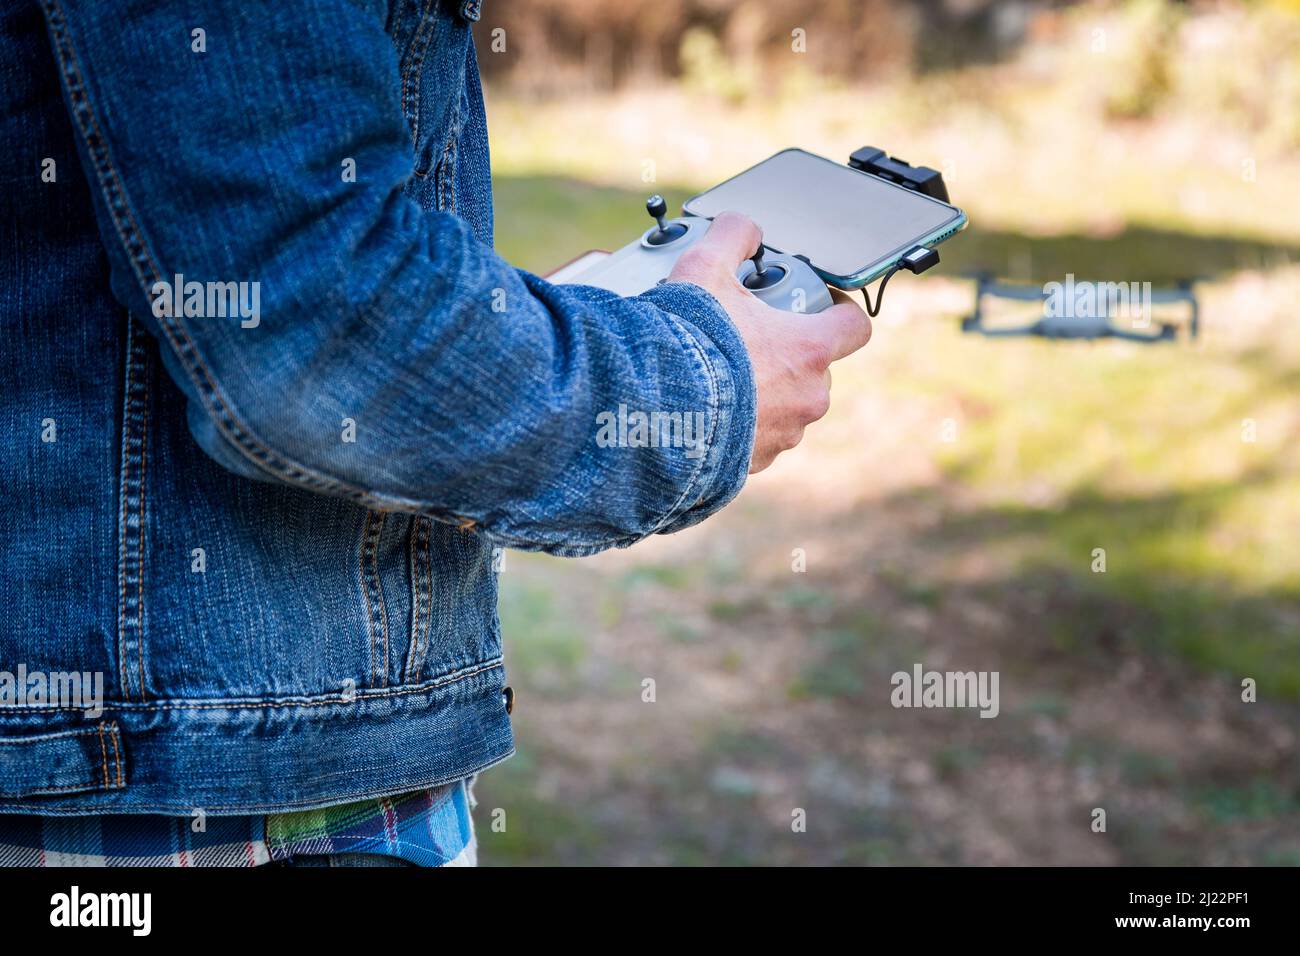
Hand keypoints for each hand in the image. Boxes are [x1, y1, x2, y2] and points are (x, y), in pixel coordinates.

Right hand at [667, 212, 871, 472]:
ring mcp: (782, 437)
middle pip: (816, 370)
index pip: (854, 328)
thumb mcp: (704, 270)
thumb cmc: (687, 344)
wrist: (651, 414)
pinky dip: (738, 427)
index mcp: (807, 352)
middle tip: (751, 337)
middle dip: (788, 354)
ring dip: (764, 392)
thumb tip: (743, 228)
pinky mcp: (752, 465)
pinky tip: (706, 409)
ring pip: (786, 409)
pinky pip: (755, 441)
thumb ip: (732, 238)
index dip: (840, 311)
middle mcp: (805, 400)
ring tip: (723, 377)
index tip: (822, 304)